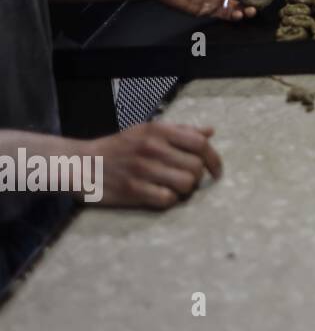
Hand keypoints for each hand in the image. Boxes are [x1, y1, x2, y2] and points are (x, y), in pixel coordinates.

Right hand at [90, 122, 222, 209]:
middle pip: (196, 167)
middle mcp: (152, 148)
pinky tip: (161, 196)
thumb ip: (180, 131)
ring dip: (185, 190)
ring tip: (174, 188)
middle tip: (187, 180)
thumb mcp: (147, 130)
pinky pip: (167, 199)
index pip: (200, 144)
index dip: (214, 159)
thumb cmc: (119, 147)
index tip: (216, 171)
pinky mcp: (133, 190)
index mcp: (159, 131)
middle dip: (197, 177)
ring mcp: (143, 170)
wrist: (80, 163)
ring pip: (186, 184)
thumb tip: (210, 132)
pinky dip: (169, 200)